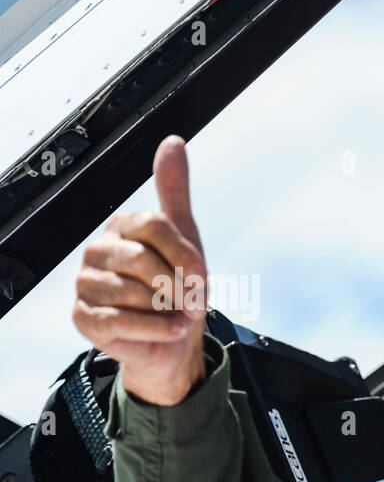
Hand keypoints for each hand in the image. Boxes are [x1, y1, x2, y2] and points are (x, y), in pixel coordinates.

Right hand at [72, 136, 208, 405]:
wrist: (174, 339)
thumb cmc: (178, 288)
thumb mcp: (185, 237)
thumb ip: (175, 191)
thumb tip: (172, 142)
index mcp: (122, 228)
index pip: (155, 225)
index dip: (185, 256)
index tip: (201, 277)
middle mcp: (98, 251)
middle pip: (143, 260)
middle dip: (177, 287)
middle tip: (190, 302)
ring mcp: (87, 284)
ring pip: (133, 293)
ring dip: (168, 310)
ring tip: (175, 315)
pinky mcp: (84, 317)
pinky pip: (121, 321)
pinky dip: (156, 329)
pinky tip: (172, 330)